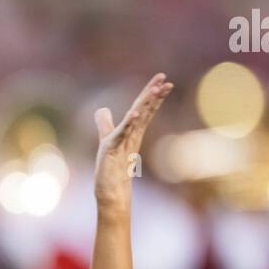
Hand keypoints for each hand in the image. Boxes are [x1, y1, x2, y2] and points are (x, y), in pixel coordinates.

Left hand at [93, 72, 173, 214]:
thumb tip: (102, 108)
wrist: (111, 191)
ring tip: (156, 89)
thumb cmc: (111, 167)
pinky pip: (123, 133)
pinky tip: (135, 112)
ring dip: (146, 104)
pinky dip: (129, 122)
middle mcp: (132, 134)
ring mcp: (124, 141)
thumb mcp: (106, 139)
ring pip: (138, 118)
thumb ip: (105, 123)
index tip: (161, 78)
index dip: (151, 93)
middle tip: (166, 79)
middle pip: (145, 110)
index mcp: (132, 130)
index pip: (144, 107)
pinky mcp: (114, 148)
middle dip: (154, 94)